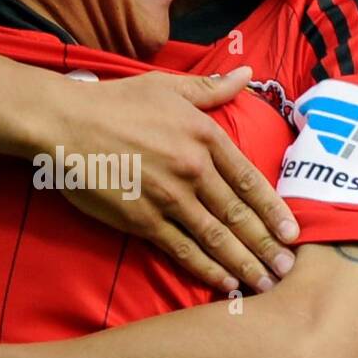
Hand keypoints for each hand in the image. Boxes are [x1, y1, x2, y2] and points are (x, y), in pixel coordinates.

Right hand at [51, 67, 297, 292]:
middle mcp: (193, 170)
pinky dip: (206, 269)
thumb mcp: (167, 87)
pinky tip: (224, 283)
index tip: (293, 233)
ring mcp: (169, 198)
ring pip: (216, 237)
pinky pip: (182, 250)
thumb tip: (248, 73)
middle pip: (239, 215)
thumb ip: (211, 88)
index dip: (274, 210)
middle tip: (288, 269)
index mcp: (204, 136)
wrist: (64, 125)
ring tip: (265, 283)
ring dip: (244, 263)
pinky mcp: (142, 221)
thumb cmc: (114, 103)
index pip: (250, 181)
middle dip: (267, 245)